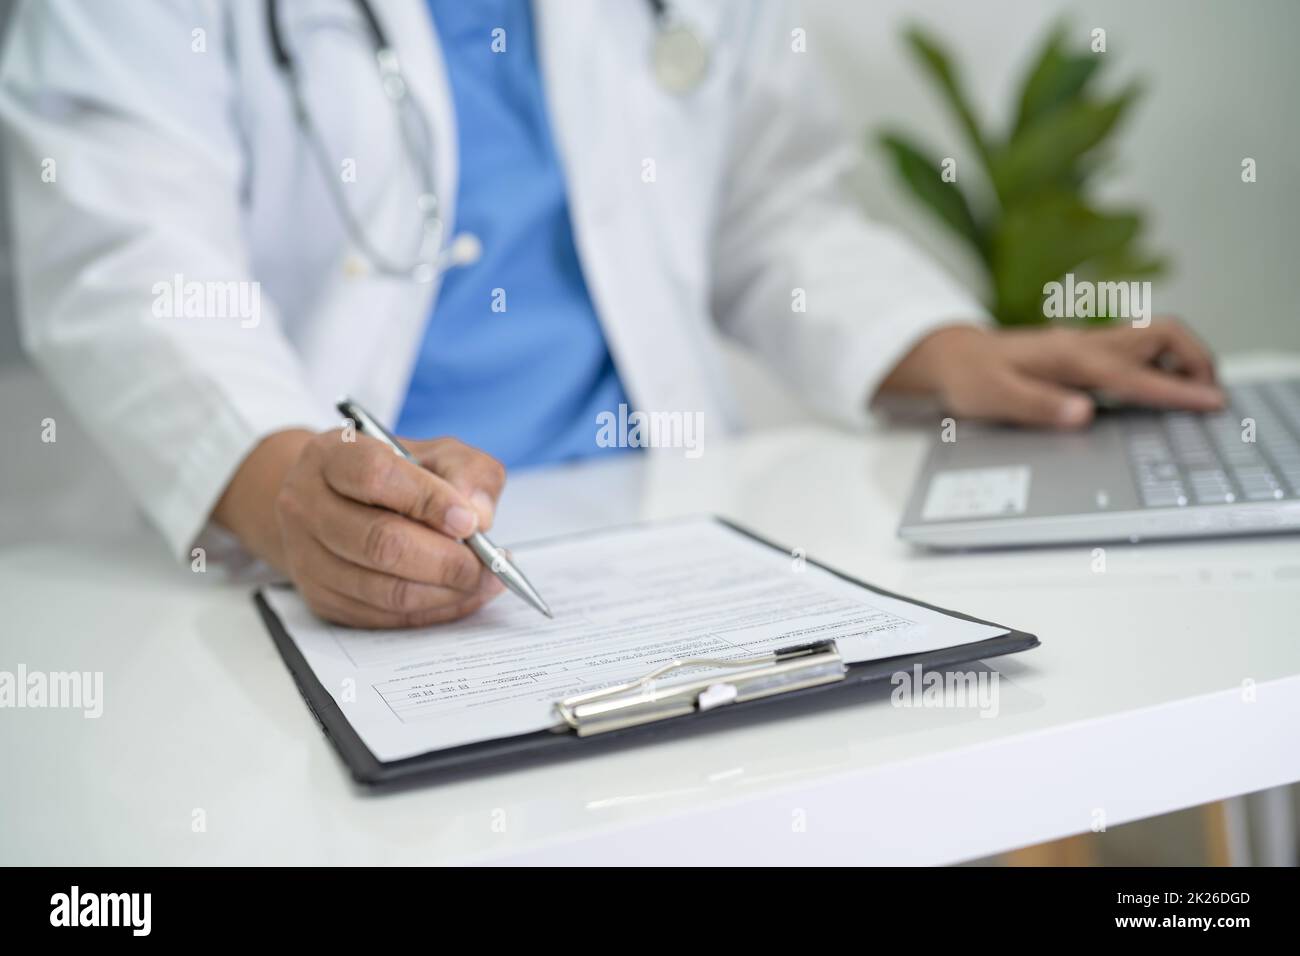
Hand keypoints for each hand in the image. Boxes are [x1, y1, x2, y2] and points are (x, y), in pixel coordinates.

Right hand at [214, 428, 506, 627]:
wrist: (336, 501)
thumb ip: (467, 471)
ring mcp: (307, 556)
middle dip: (446, 560)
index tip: (469, 521)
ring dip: (445, 592)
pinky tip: (460, 595)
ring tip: (483, 580)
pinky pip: (384, 617)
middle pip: (379, 542)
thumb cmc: (394, 475)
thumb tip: (479, 514)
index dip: (429, 501)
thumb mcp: (435, 453)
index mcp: (332, 455)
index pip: (377, 476)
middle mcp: (307, 505)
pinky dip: (433, 611)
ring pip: (383, 589)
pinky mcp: (321, 598)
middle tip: (487, 563)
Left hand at [880, 319, 1223, 427]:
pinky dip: (1161, 362)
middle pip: (1163, 334)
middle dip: (1197, 359)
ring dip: (1182, 358)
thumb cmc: (971, 378)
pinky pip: (1137, 349)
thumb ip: (1040, 406)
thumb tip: (1083, 414)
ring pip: (1154, 337)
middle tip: (1209, 396)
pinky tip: (1156, 387)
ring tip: (1191, 394)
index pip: (1139, 375)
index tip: (1212, 403)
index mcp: (1072, 358)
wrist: (951, 357)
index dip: (1179, 391)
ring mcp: (1088, 344)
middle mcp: (1086, 344)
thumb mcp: (995, 398)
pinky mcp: (1084, 350)